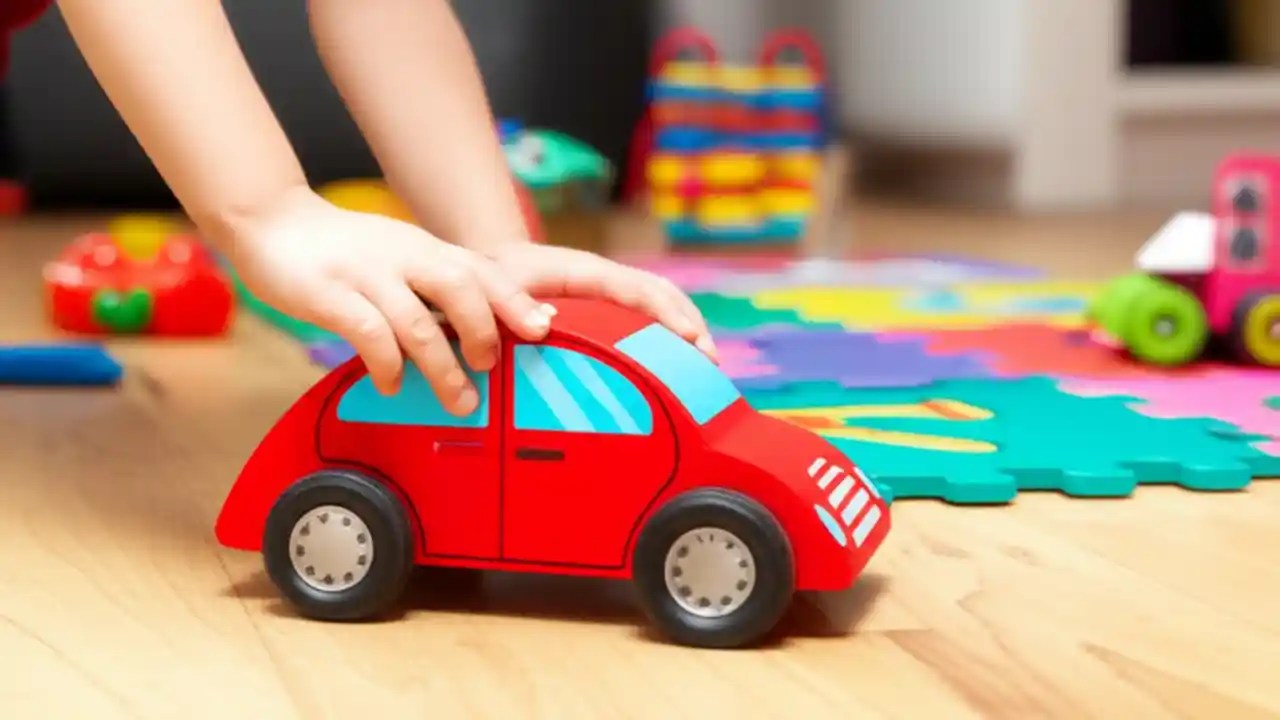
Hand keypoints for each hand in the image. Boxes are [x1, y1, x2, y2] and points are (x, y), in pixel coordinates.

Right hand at [229, 188, 553, 411]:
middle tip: (490, 367)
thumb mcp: (400, 257)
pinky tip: (393, 385)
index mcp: (426, 248)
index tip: (544, 328)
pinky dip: (387, 365)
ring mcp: (367, 274)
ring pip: (418, 321)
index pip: (482, 269)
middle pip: (460, 287)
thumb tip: (485, 332)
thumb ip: (437, 288)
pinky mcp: (329, 293)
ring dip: (442, 367)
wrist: (272, 221)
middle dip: (484, 330)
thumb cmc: (345, 251)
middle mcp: (404, 256)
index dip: (515, 299)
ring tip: (458, 400)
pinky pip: (368, 333)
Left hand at [485, 242, 716, 359]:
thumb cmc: (490, 278)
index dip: (666, 312)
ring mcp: (608, 296)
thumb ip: (512, 303)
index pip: (636, 288)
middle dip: (689, 325)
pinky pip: (645, 322)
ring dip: (685, 335)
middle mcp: (604, 279)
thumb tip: (546, 326)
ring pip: (659, 307)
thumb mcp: (493, 286)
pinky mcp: (607, 313)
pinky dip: (667, 343)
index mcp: (583, 271)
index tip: (690, 338)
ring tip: (705, 373)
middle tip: (710, 364)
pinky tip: (678, 371)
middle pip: (660, 295)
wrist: (485, 269)